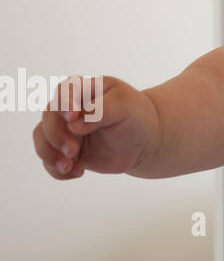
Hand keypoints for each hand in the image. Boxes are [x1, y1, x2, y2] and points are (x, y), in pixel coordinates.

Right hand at [33, 75, 161, 178]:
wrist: (145, 141)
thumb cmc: (136, 116)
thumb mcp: (125, 107)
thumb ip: (100, 110)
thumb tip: (74, 125)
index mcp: (85, 89)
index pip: (63, 91)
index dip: (63, 104)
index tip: (73, 118)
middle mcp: (69, 108)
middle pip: (48, 118)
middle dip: (56, 137)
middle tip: (73, 152)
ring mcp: (65, 130)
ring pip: (42, 139)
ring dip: (51, 155)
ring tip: (71, 166)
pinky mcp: (64, 151)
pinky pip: (49, 161)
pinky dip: (58, 170)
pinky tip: (78, 172)